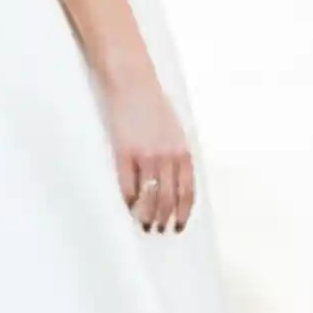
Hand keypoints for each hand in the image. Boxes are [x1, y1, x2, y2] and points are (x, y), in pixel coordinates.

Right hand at [104, 77, 194, 233]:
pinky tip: (128, 206)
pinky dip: (129, 199)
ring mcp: (146, 155)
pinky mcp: (124, 152)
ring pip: (149, 196)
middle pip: (168, 198)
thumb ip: (178, 154)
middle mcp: (167, 156)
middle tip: (158, 229)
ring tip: (143, 224)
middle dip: (164, 218)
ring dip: (146, 214)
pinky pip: (128, 184)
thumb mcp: (176, 130)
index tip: (178, 226)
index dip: (183, 212)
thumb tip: (177, 181)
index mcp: (183, 151)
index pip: (187, 191)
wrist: (133, 83)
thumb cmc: (154, 105)